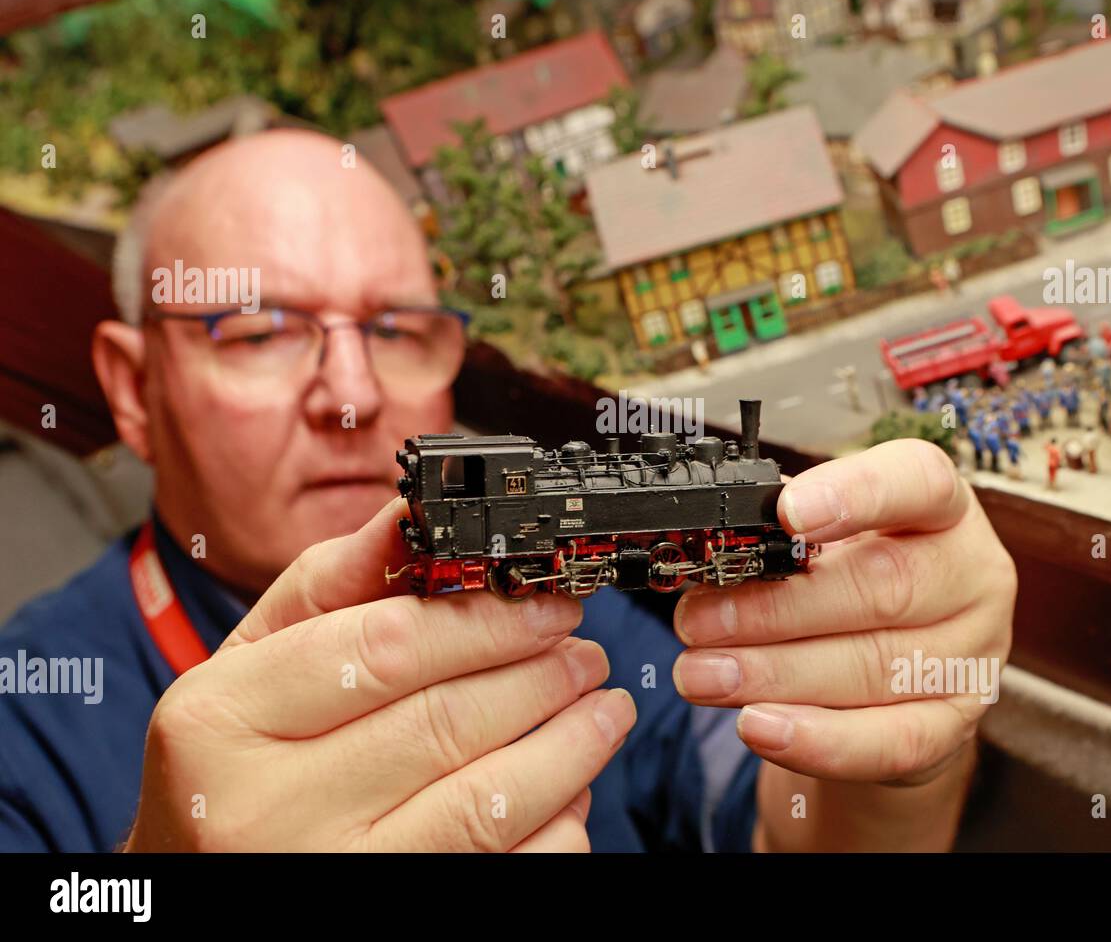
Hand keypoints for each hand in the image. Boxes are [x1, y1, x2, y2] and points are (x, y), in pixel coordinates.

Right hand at [124, 499, 634, 851]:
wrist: (202, 885)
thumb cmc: (235, 768)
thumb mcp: (252, 669)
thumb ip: (330, 590)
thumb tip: (410, 516)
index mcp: (224, 720)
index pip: (382, 649)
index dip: (483, 622)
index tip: (544, 603)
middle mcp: (268, 808)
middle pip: (445, 723)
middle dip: (540, 676)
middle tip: (582, 650)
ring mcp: (334, 874)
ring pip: (487, 803)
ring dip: (569, 746)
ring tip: (602, 708)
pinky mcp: (394, 913)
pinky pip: (504, 869)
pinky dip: (555, 825)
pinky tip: (569, 790)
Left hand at [672, 439, 1013, 786]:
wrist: (894, 665)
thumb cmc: (854, 581)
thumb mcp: (829, 542)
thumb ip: (782, 541)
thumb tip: (706, 560)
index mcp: (942, 507)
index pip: (918, 481)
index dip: (853, 494)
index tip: (786, 512)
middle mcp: (971, 574)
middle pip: (883, 586)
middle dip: (776, 607)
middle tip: (699, 620)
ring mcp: (971, 653)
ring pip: (874, 666)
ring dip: (774, 674)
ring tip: (702, 675)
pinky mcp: (954, 724)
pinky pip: (889, 741)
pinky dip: (817, 739)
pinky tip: (758, 726)